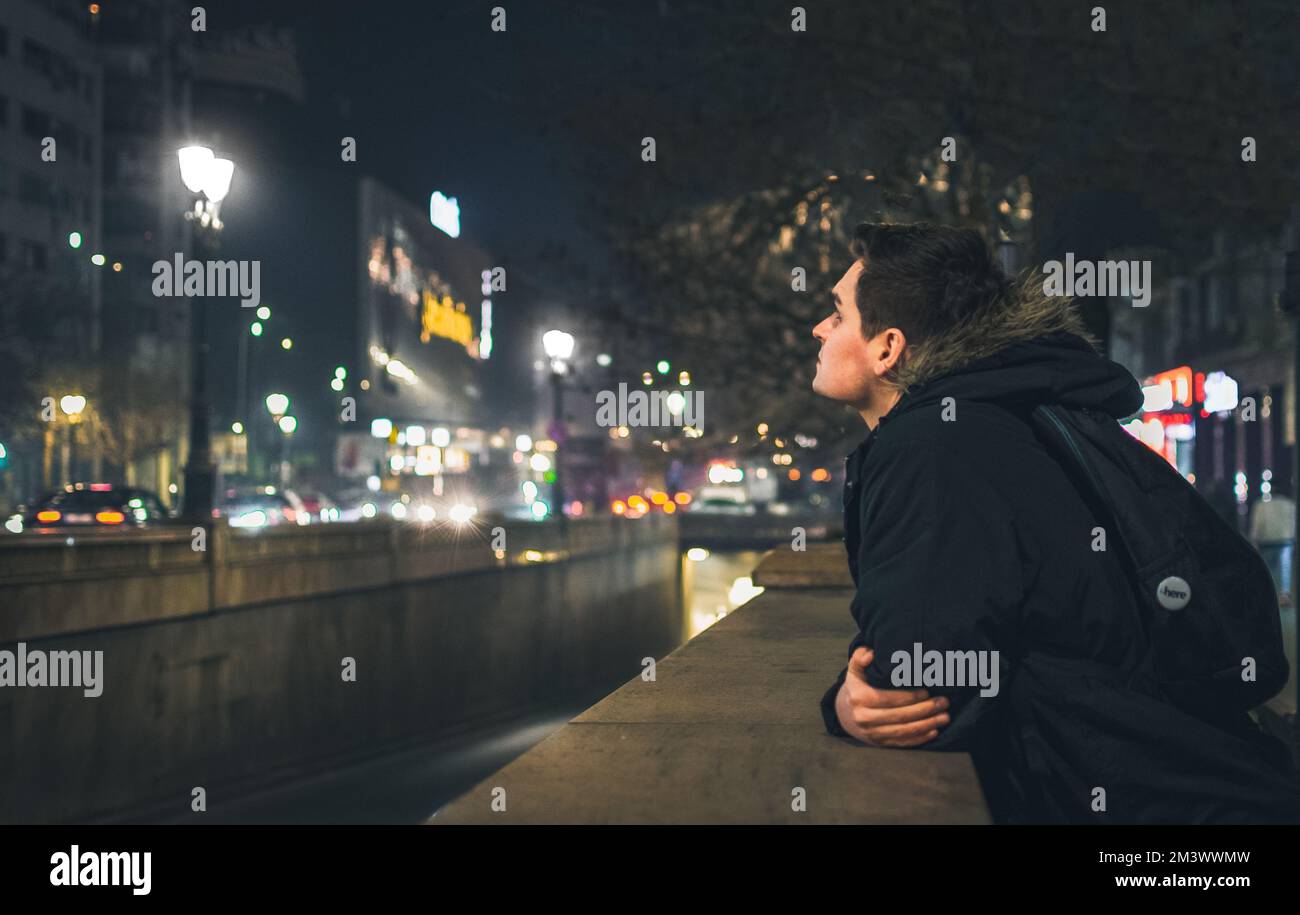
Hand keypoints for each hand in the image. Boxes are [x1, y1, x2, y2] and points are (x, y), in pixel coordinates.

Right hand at [835, 647, 949, 747]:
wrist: (846, 713)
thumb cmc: (857, 687)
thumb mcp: (855, 671)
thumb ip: (860, 658)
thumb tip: (871, 654)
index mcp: (860, 698)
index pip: (888, 699)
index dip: (909, 697)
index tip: (927, 692)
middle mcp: (864, 718)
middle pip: (899, 716)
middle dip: (924, 710)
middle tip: (943, 703)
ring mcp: (872, 733)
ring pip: (903, 731)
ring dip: (926, 725)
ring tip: (944, 717)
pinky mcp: (879, 743)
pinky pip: (901, 742)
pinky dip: (919, 738)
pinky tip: (934, 731)